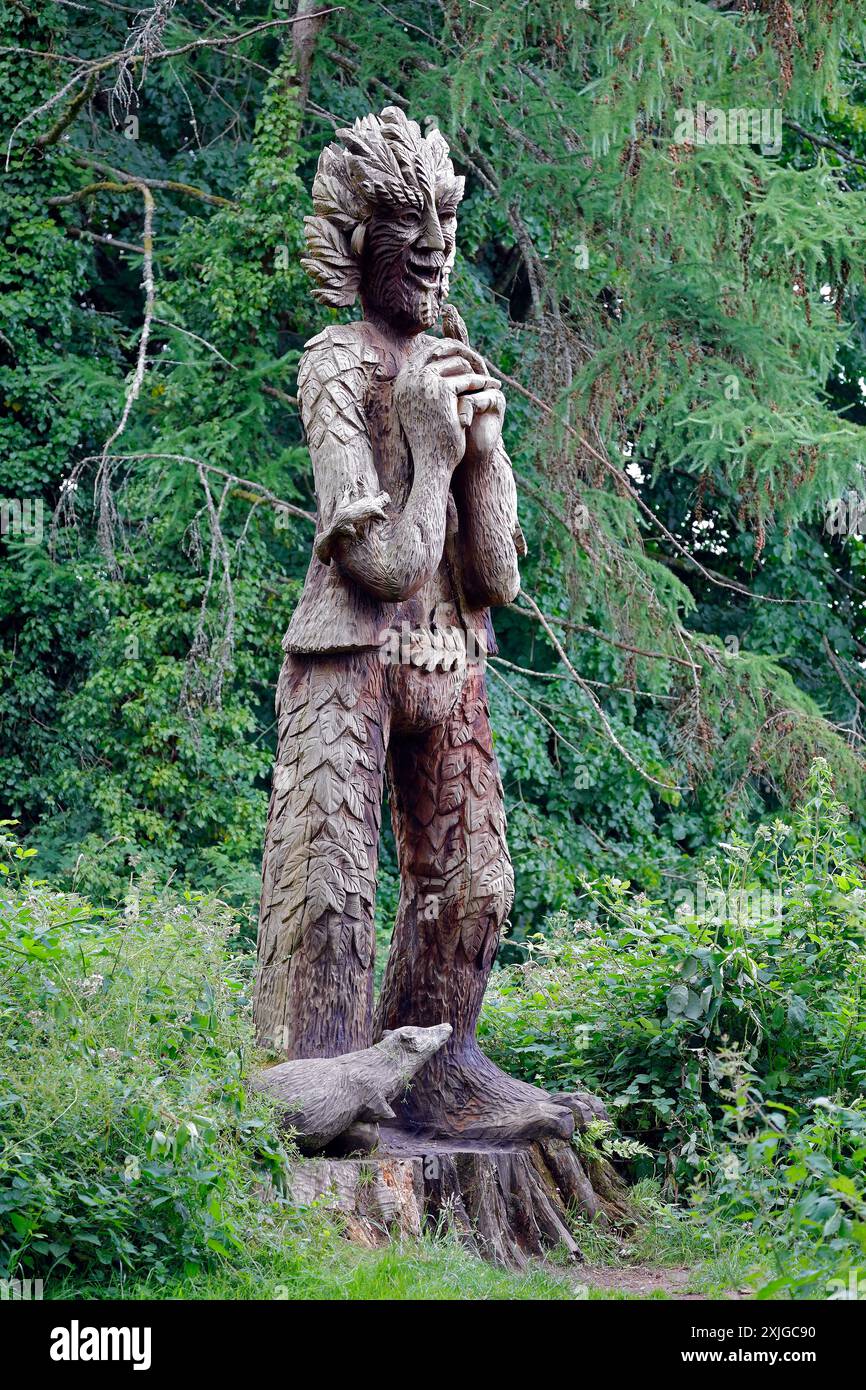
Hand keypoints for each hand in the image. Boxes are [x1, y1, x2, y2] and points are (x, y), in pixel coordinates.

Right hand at [394, 339, 499, 468]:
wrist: (431, 462)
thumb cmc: (428, 439)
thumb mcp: (420, 408)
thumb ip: (423, 386)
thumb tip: (436, 363)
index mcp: (401, 382)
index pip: (424, 353)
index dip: (445, 354)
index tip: (463, 360)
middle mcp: (408, 378)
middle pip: (440, 351)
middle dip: (460, 356)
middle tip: (477, 362)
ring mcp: (424, 382)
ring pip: (456, 363)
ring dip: (473, 370)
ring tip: (485, 377)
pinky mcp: (442, 390)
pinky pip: (467, 379)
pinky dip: (480, 383)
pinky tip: (491, 387)